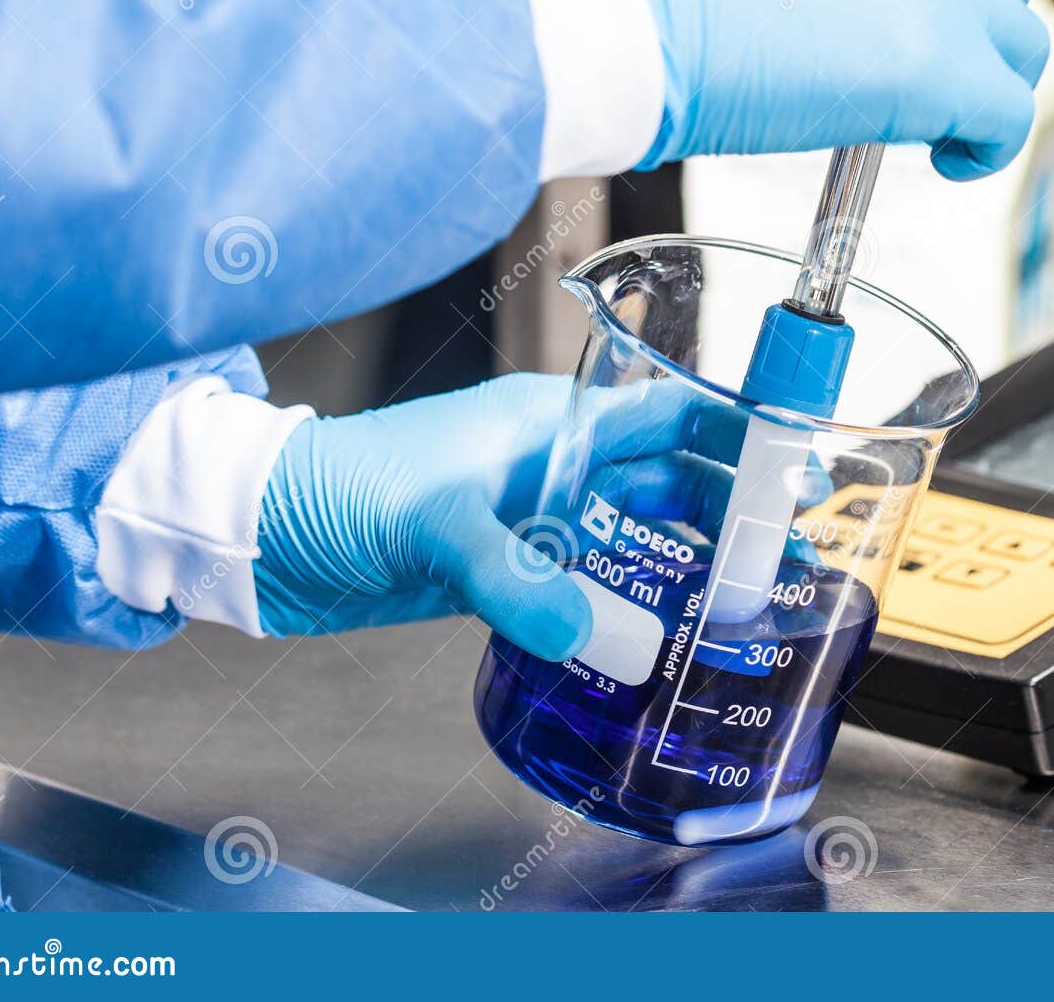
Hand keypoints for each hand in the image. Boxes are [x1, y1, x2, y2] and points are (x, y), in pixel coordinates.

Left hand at [251, 372, 827, 657]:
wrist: (259, 534)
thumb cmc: (331, 488)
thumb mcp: (430, 520)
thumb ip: (509, 574)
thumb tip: (579, 631)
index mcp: (545, 424)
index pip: (664, 418)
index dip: (734, 438)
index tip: (794, 466)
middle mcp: (548, 466)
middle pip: (664, 482)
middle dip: (727, 513)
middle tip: (784, 555)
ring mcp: (527, 518)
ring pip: (630, 537)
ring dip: (681, 565)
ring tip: (738, 602)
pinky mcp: (503, 569)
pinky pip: (584, 585)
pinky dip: (621, 607)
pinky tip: (654, 635)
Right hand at [585, 0, 1049, 179]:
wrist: (638, 21)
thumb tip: (869, 1)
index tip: (921, 33)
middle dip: (971, 43)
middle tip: (927, 86)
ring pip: (1017, 51)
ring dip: (984, 92)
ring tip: (935, 127)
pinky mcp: (943, 70)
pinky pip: (1010, 120)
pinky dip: (989, 150)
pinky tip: (950, 161)